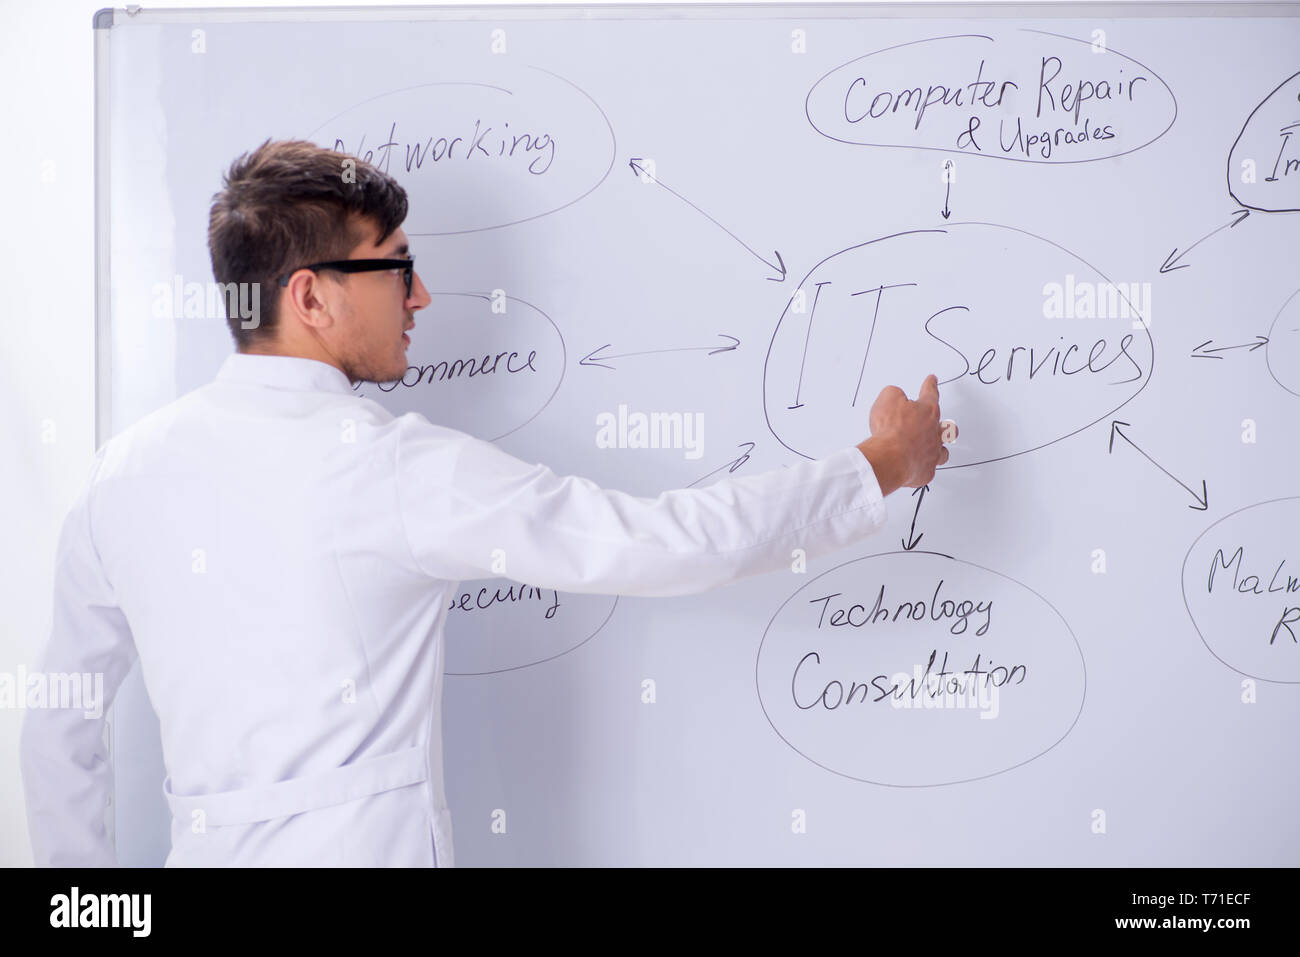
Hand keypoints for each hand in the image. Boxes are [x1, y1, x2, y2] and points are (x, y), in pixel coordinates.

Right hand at [856, 374, 955, 495]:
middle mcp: (934, 433)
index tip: (932, 379)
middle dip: (944, 424)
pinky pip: (928, 470)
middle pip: (945, 427)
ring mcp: (931, 454)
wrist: (890, 458)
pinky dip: (924, 468)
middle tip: (943, 423)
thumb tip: (895, 395)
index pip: (930, 393)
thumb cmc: (891, 429)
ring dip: (940, 448)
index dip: (930, 385)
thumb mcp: (887, 399)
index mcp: (927, 411)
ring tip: (937, 448)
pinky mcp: (924, 471)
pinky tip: (919, 467)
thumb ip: (894, 394)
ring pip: (942, 451)